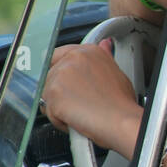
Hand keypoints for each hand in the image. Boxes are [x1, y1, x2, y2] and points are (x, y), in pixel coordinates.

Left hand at [41, 39, 143, 155]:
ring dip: (58, 105)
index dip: (63, 73)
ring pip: (45, 93)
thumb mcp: (116, 73)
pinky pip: (47, 110)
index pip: (58, 55)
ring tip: (81, 111)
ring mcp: (60, 76)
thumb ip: (103, 58)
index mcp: (88, 51)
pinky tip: (76, 119)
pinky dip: (59, 119)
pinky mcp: (52, 94)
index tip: (72, 84)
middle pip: (49, 75)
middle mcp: (72, 59)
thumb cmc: (121, 103)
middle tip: (80, 101)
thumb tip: (104, 44)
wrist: (121, 121)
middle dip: (60, 91)